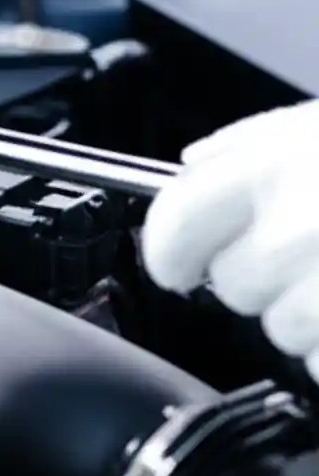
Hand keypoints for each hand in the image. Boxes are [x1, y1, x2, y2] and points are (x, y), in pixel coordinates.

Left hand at [142, 100, 318, 376]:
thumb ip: (252, 146)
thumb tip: (193, 166)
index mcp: (273, 166)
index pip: (172, 224)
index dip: (170, 249)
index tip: (177, 263)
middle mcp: (295, 226)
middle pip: (229, 285)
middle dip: (263, 278)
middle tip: (311, 250)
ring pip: (280, 329)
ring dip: (310, 316)